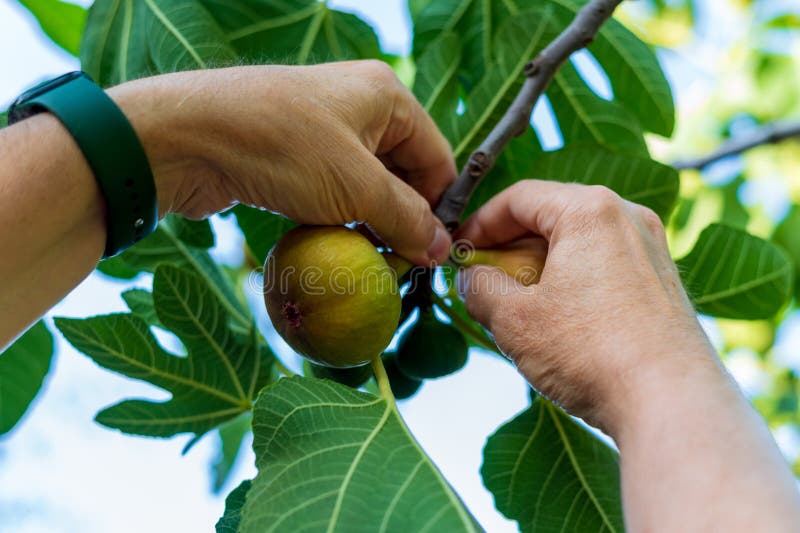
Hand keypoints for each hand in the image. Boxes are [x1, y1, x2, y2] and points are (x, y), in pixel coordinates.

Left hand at [107, 61, 454, 264]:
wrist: (187, 137)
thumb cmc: (282, 149)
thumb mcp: (357, 187)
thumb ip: (406, 220)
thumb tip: (442, 250)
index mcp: (387, 97)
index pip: (436, 157)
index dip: (439, 207)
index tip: (433, 254)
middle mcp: (359, 106)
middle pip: (403, 173)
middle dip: (403, 218)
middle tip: (399, 263)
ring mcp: (323, 130)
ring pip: (366, 185)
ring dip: (369, 222)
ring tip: (368, 258)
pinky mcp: (293, 155)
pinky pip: (333, 190)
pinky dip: (338, 217)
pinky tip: (333, 243)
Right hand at [455, 180, 720, 433]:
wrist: (671, 404)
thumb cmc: (592, 354)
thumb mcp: (514, 319)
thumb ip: (479, 288)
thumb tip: (470, 278)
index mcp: (590, 210)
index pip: (520, 197)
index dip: (480, 224)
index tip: (460, 252)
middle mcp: (628, 218)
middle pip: (552, 216)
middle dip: (509, 248)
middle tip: (482, 280)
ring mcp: (651, 250)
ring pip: (578, 243)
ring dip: (539, 268)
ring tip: (516, 306)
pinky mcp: (662, 283)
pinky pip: (604, 266)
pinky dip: (572, 282)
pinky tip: (557, 322)